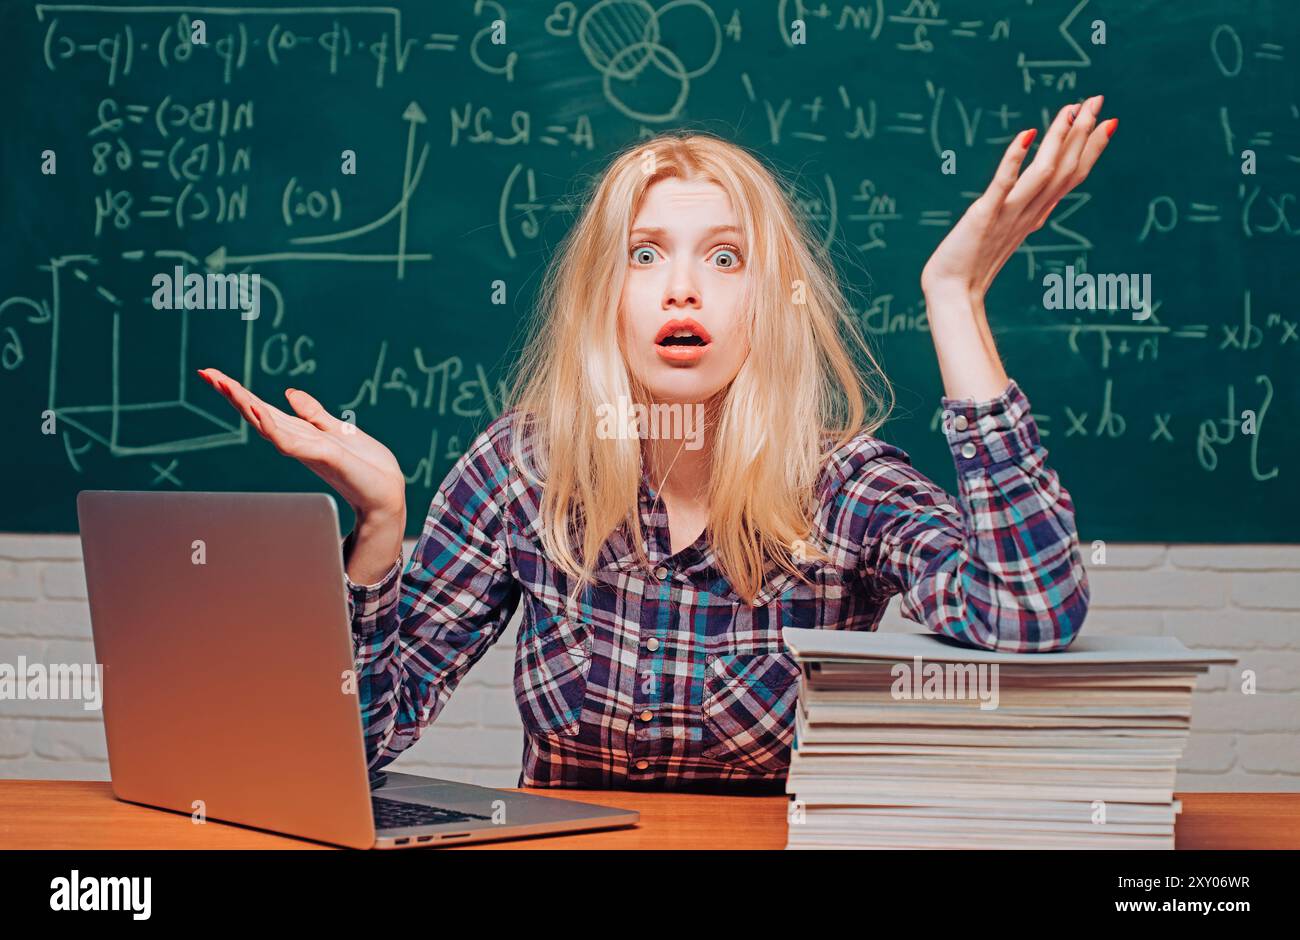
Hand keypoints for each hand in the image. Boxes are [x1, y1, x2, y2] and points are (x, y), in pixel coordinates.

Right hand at [197, 368, 405, 524]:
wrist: (387, 494)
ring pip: (268, 425)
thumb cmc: (365, 466)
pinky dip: (274, 427)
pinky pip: (291, 441)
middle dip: (232, 394)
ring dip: (246, 405)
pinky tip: (260, 411)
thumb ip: (313, 413)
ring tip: (225, 384)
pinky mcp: (322, 457)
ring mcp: (307, 450)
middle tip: (207, 373)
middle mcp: (297, 441)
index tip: (213, 373)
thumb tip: (289, 392)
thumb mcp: (337, 430)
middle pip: (258, 414)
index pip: (263, 408)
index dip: (239, 391)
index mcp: (300, 432)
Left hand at [920, 94, 1116, 302]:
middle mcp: (1029, 213)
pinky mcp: (984, 216)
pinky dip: (1014, 160)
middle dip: (1082, 134)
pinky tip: (1025, 135)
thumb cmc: (973, 264)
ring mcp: (1009, 214)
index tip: (1108, 120)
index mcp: (1036, 215)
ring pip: (1043, 173)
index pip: (1071, 177)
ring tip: (1071, 110)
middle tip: (1097, 99)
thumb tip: (1039, 191)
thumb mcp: (1007, 230)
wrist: (951, 293)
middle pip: (1065, 170)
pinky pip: (1002, 186)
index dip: (1090, 149)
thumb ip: (1024, 210)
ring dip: (1059, 140)